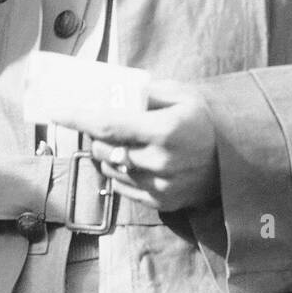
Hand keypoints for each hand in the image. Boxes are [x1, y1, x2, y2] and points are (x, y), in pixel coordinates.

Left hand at [53, 80, 220, 211]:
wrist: (236, 161)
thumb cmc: (205, 120)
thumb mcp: (182, 95)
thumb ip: (146, 91)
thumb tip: (112, 89)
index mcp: (164, 130)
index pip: (108, 125)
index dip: (78, 118)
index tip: (55, 111)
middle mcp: (160, 162)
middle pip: (104, 148)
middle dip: (96, 134)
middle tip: (103, 122)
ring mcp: (159, 186)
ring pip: (110, 169)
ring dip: (107, 154)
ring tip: (123, 141)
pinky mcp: (160, 203)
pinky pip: (122, 187)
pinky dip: (119, 171)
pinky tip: (133, 159)